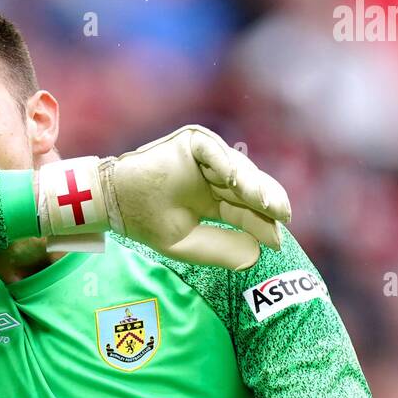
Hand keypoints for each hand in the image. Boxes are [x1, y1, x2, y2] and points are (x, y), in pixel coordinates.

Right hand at [37, 126, 290, 269]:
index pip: (246, 211)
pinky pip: (215, 152)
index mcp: (215, 200)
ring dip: (252, 185)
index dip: (263, 223)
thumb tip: (257, 254)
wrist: (116, 203)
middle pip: (249, 189)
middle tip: (282, 216)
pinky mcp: (194, 143)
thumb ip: (220, 249)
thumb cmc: (147, 223)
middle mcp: (216, 178)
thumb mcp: (188, 243)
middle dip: (266, 202)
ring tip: (264, 203)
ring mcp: (207, 158)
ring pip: (238, 170)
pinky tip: (237, 183)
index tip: (278, 240)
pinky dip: (227, 166)